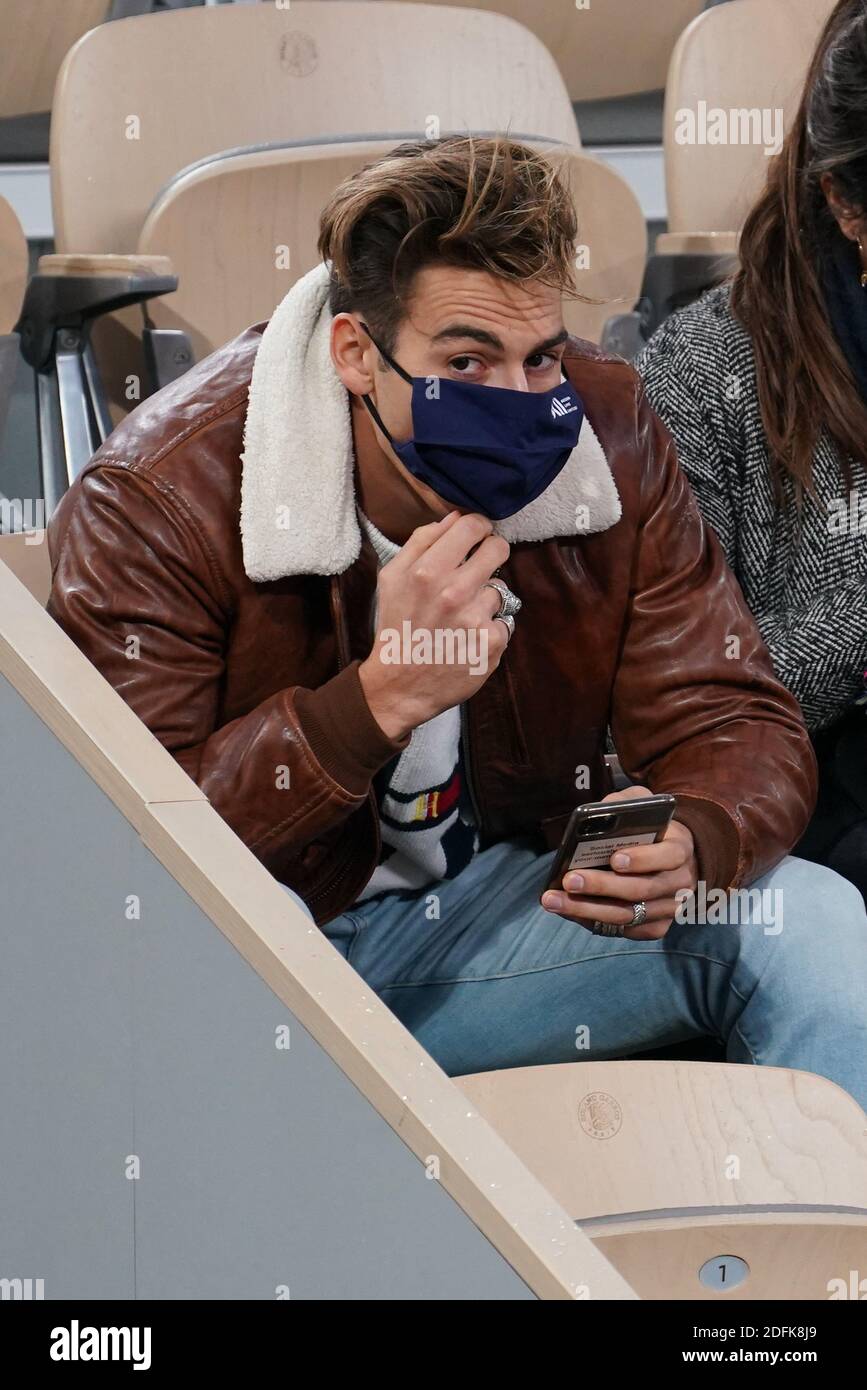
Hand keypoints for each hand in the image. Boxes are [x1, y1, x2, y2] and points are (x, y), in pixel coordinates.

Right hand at [358, 510, 512, 739]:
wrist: (400, 685)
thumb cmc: (397, 626)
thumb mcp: (392, 578)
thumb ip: (421, 541)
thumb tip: (454, 517)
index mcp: (428, 570)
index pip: (473, 526)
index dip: (478, 528)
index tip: (475, 538)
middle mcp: (454, 591)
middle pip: (498, 549)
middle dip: (490, 554)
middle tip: (477, 569)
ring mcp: (476, 618)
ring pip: (499, 588)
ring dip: (485, 598)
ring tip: (462, 615)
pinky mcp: (492, 643)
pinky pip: (504, 620)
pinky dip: (490, 627)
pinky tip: (469, 637)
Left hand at [540, 785, 697, 939]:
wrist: (671, 857)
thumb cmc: (649, 827)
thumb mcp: (642, 804)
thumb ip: (624, 802)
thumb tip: (597, 814)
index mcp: (680, 848)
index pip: (668, 855)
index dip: (642, 859)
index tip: (614, 859)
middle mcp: (680, 882)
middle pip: (640, 890)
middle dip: (602, 886)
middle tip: (568, 880)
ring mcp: (670, 909)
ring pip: (627, 915)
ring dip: (587, 909)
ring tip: (553, 900)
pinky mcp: (656, 927)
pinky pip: (622, 930)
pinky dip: (592, 921)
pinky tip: (567, 911)